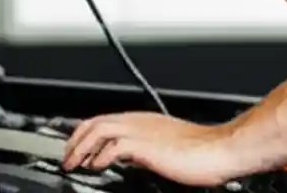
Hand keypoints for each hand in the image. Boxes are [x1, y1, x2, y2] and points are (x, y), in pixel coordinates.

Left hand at [62, 112, 247, 186]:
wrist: (219, 150)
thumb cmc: (202, 151)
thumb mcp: (167, 148)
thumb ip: (146, 149)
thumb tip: (131, 158)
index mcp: (145, 121)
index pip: (106, 120)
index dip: (86, 133)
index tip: (77, 148)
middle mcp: (140, 121)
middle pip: (95, 121)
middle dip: (75, 139)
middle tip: (67, 157)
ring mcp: (141, 131)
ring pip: (98, 129)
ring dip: (81, 146)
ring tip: (73, 163)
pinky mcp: (144, 145)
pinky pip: (112, 145)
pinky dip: (100, 156)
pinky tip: (97, 166)